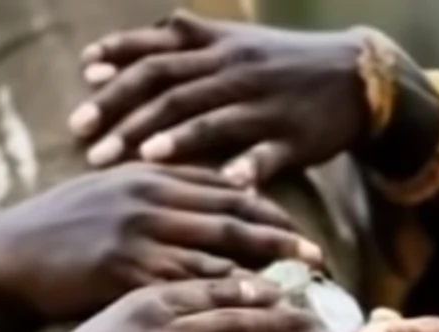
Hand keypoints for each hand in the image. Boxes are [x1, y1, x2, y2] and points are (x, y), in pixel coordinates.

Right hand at [0, 163, 319, 331]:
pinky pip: (189, 291)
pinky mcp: (125, 277)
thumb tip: (180, 205)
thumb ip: (147, 198)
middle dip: (278, 236)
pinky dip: (226, 301)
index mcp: (146, 175)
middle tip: (318, 256)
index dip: (265, 208)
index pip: (222, 189)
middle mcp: (149, 200)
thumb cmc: (52, 237)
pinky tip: (253, 318)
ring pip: (218, 253)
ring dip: (263, 271)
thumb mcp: (102, 200)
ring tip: (299, 293)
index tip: (294, 226)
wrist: (2, 258)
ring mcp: (138, 237)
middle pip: (231, 217)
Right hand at [0, 276, 328, 331]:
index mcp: (139, 287)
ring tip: (331, 323)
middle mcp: (151, 304)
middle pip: (237, 278)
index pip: (213, 258)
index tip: (301, 253)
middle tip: (336, 275)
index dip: (261, 252)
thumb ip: (146, 328)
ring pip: (240, 319)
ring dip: (289, 319)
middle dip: (288, 274)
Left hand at [70, 12, 378, 185]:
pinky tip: (228, 182)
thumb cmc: (279, 64)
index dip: (118, 64)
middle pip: (171, 89)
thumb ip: (172, 48)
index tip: (83, 82)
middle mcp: (234, 71)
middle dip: (126, 114)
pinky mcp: (294, 137)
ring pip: (214, 119)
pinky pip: (268, 154)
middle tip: (85, 140)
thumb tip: (107, 52)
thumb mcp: (230, 42)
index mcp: (216, 48)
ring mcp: (264, 105)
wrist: (355, 75)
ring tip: (141, 158)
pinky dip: (249, 166)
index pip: (156, 53)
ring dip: (176, 139)